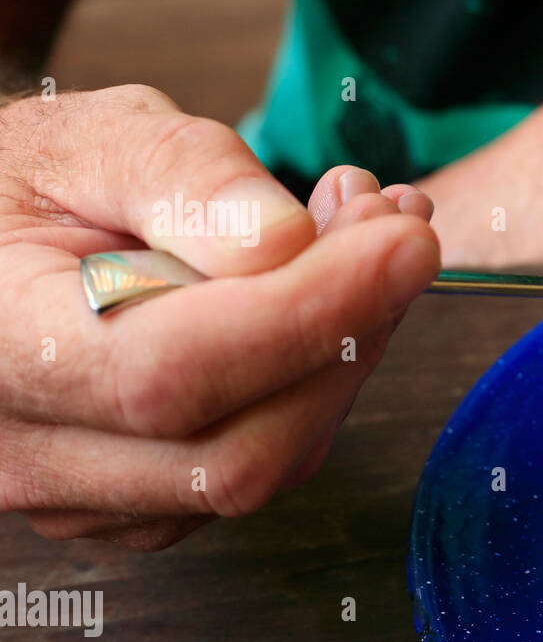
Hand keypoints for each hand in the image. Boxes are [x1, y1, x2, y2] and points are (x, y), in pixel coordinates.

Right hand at [0, 85, 439, 549]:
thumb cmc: (29, 185)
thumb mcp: (89, 138)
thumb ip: (181, 177)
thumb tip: (287, 244)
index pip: (168, 374)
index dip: (309, 313)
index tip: (404, 242)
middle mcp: (31, 455)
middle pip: (239, 451)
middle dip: (349, 336)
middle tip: (394, 226)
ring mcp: (91, 497)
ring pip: (271, 463)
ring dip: (351, 351)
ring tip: (368, 237)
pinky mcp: (151, 502)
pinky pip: (272, 459)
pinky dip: (325, 380)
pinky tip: (335, 295)